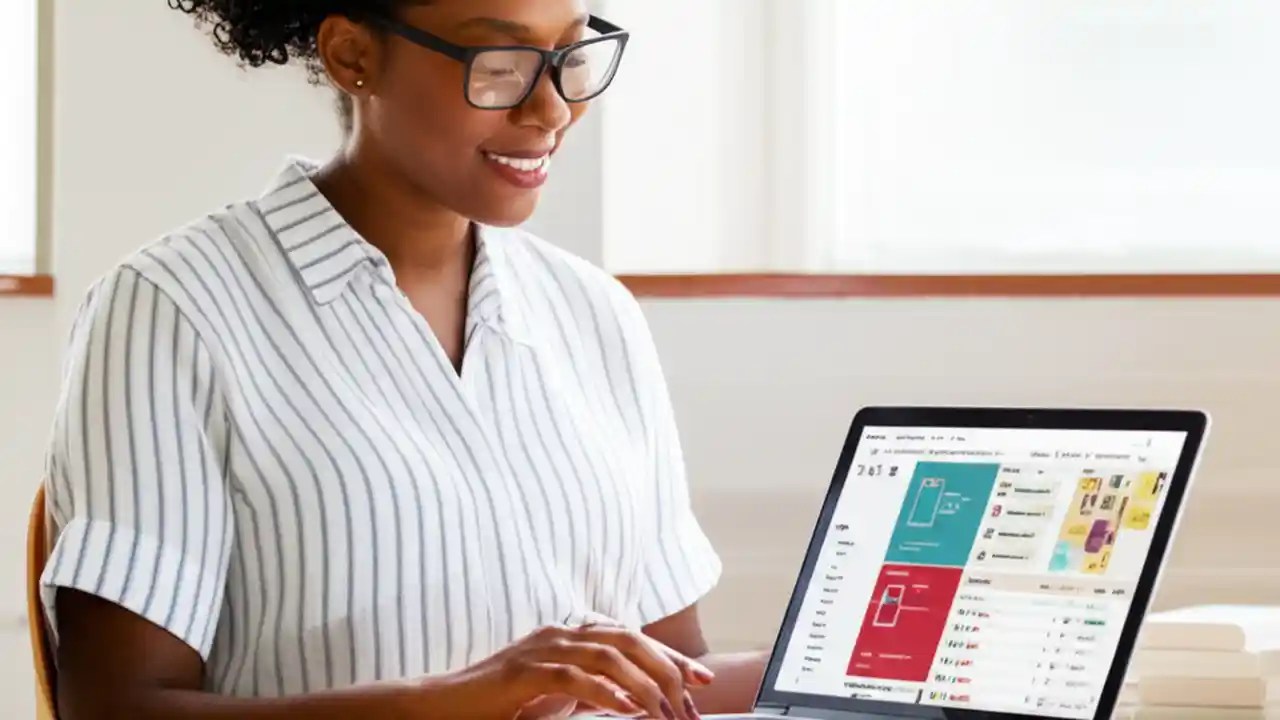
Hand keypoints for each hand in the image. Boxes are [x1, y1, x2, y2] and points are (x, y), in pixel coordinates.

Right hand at [423, 623, 714, 719]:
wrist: (444, 704)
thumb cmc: (500, 703)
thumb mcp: (556, 694)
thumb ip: (593, 690)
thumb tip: (636, 703)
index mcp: (571, 633)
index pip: (633, 637)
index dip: (671, 657)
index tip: (702, 680)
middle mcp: (560, 632)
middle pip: (630, 639)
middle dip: (668, 668)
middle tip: (690, 701)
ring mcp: (541, 648)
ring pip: (609, 655)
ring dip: (643, 685)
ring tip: (664, 713)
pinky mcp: (523, 672)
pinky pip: (575, 677)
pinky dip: (606, 693)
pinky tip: (627, 710)